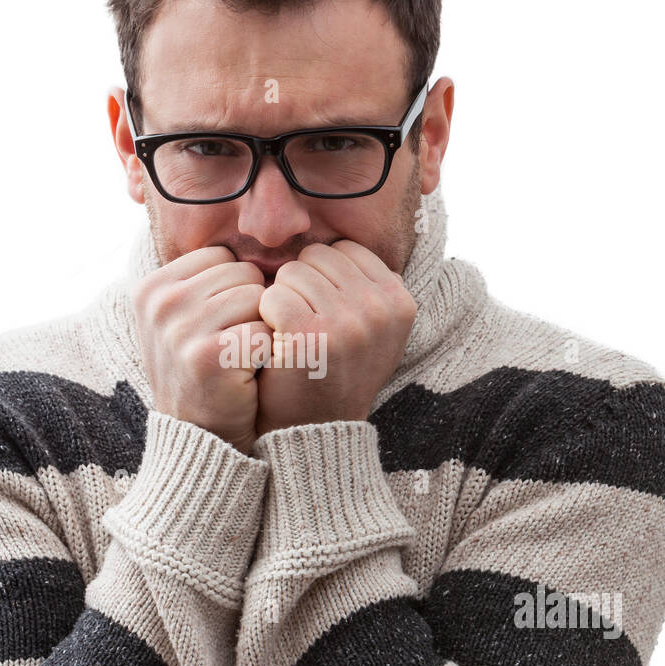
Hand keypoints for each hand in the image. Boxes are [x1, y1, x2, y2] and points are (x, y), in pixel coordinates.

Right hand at [132, 246, 273, 454]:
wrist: (200, 438)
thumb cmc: (203, 372)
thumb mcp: (184, 320)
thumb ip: (203, 279)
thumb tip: (252, 229)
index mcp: (152, 286)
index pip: (223, 256)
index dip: (236, 291)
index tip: (221, 327)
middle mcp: (160, 302)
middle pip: (244, 273)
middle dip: (252, 309)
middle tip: (234, 347)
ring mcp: (181, 328)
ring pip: (259, 299)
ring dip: (262, 330)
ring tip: (241, 359)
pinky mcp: (208, 355)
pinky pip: (266, 330)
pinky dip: (268, 353)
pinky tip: (249, 374)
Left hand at [255, 241, 416, 437]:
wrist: (315, 432)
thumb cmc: (333, 373)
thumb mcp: (370, 330)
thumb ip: (364, 284)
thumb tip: (338, 233)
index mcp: (400, 301)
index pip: (346, 250)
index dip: (323, 278)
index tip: (324, 315)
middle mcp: (381, 309)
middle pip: (317, 256)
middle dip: (301, 286)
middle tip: (304, 328)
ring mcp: (349, 322)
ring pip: (292, 272)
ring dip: (281, 301)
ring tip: (292, 337)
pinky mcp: (311, 336)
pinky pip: (272, 295)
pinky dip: (264, 317)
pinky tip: (276, 343)